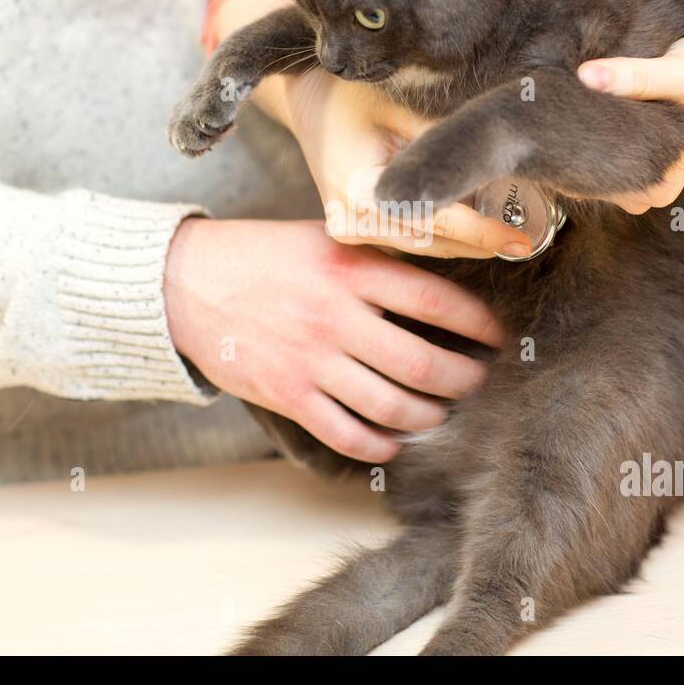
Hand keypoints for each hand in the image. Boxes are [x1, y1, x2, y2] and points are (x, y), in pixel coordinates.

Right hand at [163, 218, 503, 461]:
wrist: (185, 281)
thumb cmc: (262, 256)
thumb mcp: (323, 239)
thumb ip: (375, 262)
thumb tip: (439, 288)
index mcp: (351, 269)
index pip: (436, 301)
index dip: (479, 324)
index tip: (498, 335)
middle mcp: (335, 316)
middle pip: (422, 363)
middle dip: (463, 379)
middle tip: (477, 380)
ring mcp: (310, 360)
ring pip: (390, 405)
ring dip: (428, 416)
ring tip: (440, 411)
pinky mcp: (287, 394)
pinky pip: (346, 434)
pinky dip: (379, 445)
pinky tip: (393, 441)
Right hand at [277, 68, 533, 258]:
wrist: (308, 97)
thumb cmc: (355, 91)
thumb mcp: (403, 104)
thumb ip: (446, 139)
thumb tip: (505, 159)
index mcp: (360, 189)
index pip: (436, 217)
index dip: (483, 231)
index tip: (523, 240)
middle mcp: (351, 220)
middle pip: (432, 242)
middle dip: (480, 241)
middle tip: (528, 239)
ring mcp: (349, 230)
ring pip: (422, 247)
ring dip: (465, 242)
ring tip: (509, 233)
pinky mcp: (354, 231)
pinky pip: (408, 240)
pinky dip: (442, 235)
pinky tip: (475, 227)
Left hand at [577, 34, 683, 213]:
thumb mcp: (678, 72)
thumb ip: (636, 77)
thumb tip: (585, 76)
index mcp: (656, 188)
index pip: (588, 174)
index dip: (566, 139)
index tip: (554, 106)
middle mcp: (645, 196)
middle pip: (585, 172)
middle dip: (569, 137)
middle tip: (561, 95)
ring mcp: (637, 187)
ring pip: (589, 165)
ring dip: (578, 136)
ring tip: (575, 100)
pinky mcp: (632, 171)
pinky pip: (596, 158)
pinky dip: (588, 136)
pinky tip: (588, 111)